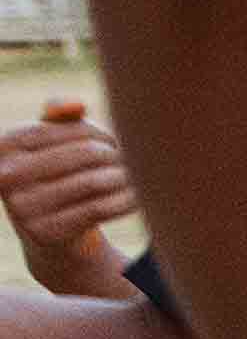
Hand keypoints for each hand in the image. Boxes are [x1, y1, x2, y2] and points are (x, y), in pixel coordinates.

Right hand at [0, 105, 137, 301]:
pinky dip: (126, 201)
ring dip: (127, 177)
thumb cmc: (57, 173)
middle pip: (87, 153)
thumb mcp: (54, 141)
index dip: (101, 133)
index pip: (70, 128)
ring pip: (95, 182)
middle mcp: (5, 176)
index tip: (113, 142)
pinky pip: (99, 209)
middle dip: (117, 155)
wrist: (52, 230)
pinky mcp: (46, 233)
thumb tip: (77, 105)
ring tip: (137, 176)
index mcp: (4, 145)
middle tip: (131, 161)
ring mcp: (23, 208)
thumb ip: (64, 115)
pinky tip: (140, 197)